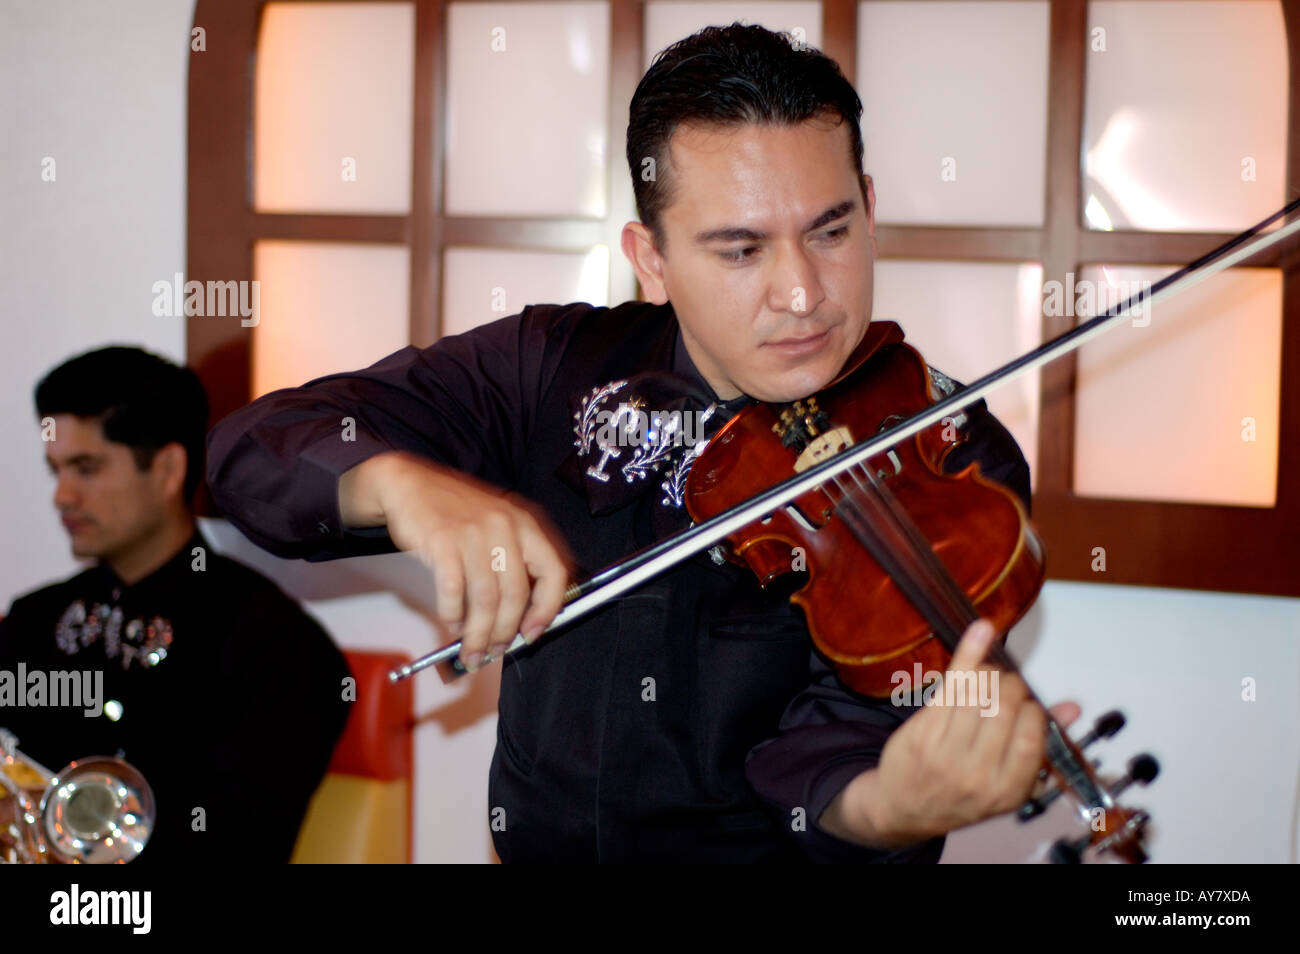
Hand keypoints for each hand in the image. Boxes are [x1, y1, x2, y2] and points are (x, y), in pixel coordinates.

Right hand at [340, 452, 572, 670]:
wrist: (411, 484)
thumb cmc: (455, 511)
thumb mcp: (498, 525)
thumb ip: (515, 563)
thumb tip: (525, 616)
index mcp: (525, 524)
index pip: (554, 572)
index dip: (548, 608)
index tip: (534, 631)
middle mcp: (505, 527)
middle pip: (516, 594)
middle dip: (506, 632)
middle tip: (495, 650)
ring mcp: (473, 534)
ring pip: (485, 600)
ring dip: (478, 633)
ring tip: (472, 649)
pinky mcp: (443, 542)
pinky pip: (453, 592)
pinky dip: (452, 615)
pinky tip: (452, 622)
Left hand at [826, 619, 1079, 847]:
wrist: (904, 808)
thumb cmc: (962, 793)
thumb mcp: (1007, 784)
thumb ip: (1042, 746)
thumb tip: (1073, 707)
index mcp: (1007, 790)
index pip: (1032, 736)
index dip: (1033, 709)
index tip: (1027, 703)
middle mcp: (978, 774)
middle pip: (1004, 708)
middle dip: (1012, 685)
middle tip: (1006, 685)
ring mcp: (946, 752)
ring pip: (978, 692)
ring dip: (990, 672)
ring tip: (990, 674)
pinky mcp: (923, 730)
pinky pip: (951, 684)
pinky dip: (969, 653)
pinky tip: (981, 631)